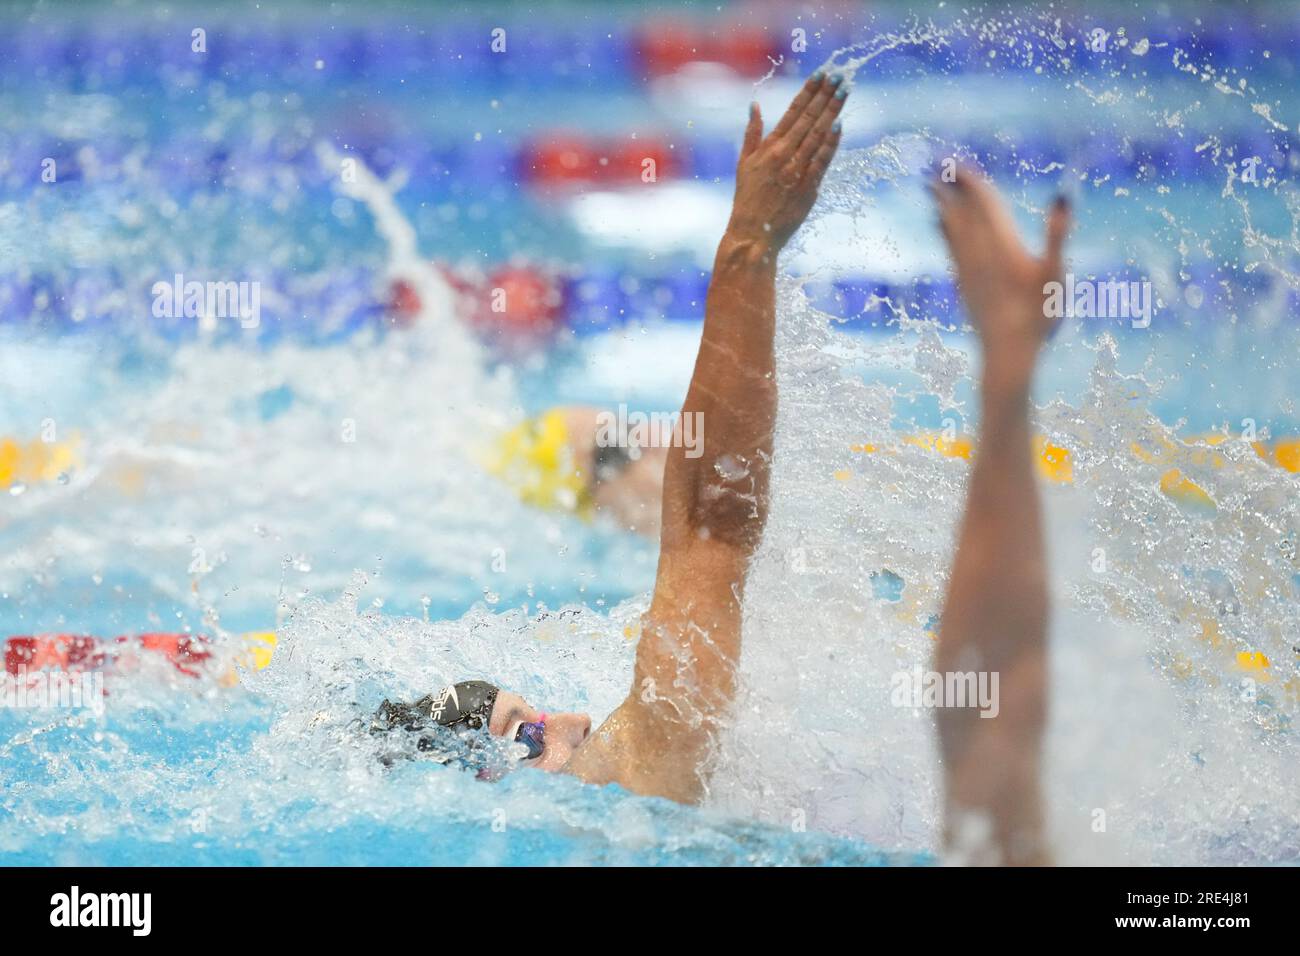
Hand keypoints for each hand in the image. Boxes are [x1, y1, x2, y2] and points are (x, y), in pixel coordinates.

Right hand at [726, 71, 846, 252]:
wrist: (753, 234)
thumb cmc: (747, 200)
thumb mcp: (743, 163)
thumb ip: (751, 133)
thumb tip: (754, 105)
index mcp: (768, 147)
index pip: (793, 112)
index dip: (808, 92)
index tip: (821, 74)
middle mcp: (783, 155)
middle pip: (809, 119)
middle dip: (825, 96)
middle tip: (839, 76)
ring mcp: (797, 171)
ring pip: (818, 135)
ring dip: (832, 112)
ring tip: (844, 92)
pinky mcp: (808, 188)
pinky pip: (822, 160)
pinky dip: (831, 143)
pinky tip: (839, 125)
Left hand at [932, 168, 1070, 385]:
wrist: (1006, 354)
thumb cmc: (1038, 316)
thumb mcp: (1055, 274)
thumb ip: (1057, 233)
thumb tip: (1063, 196)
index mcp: (1001, 245)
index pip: (982, 203)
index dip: (970, 180)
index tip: (957, 161)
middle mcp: (978, 254)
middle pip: (960, 211)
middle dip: (949, 185)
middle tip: (936, 161)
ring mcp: (967, 270)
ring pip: (950, 228)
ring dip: (942, 203)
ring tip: (931, 184)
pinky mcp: (962, 285)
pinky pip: (949, 247)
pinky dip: (944, 229)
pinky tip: (940, 223)